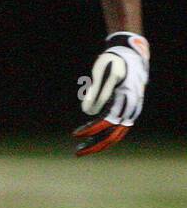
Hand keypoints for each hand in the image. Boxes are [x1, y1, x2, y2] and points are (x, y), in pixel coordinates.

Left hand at [74, 32, 148, 155]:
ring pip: (116, 134)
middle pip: (113, 134)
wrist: (131, 54)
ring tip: (81, 148)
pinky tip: (90, 137)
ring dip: (99, 143)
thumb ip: (97, 91)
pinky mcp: (127, 110)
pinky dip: (104, 134)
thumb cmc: (114, 61)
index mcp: (125, 98)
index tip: (75, 134)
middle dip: (95, 145)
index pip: (107, 121)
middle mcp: (130, 107)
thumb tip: (88, 111)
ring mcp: (130, 110)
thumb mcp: (102, 72)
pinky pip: (117, 128)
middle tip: (77, 152)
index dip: (91, 129)